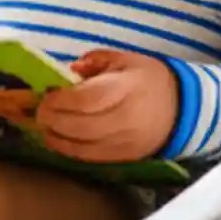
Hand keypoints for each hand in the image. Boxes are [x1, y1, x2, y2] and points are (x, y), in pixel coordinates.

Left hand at [36, 50, 178, 162]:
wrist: (181, 109)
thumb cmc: (148, 79)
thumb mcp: (124, 60)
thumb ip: (94, 62)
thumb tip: (68, 70)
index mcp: (126, 90)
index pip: (87, 100)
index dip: (61, 101)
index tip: (46, 96)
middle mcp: (125, 120)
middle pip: (81, 127)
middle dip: (54, 121)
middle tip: (40, 112)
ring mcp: (125, 143)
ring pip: (83, 147)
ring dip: (57, 138)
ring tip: (44, 127)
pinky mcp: (124, 159)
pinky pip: (91, 158)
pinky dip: (70, 150)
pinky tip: (58, 140)